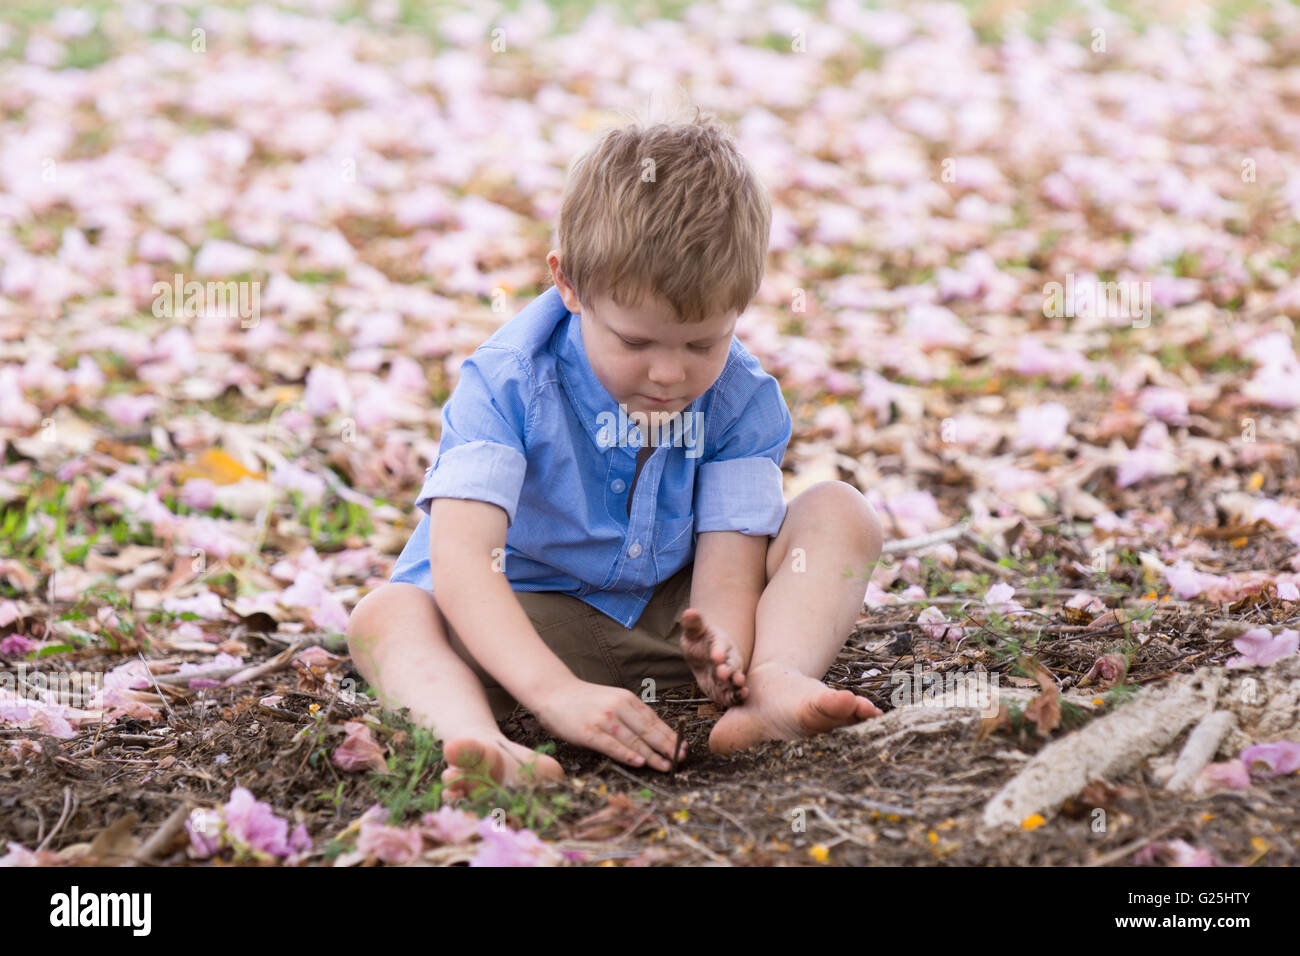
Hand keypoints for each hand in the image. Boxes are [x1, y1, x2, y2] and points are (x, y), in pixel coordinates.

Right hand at [531, 679, 686, 771]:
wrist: (553, 692)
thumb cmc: (583, 700)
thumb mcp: (611, 699)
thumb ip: (629, 715)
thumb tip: (652, 736)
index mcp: (626, 699)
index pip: (653, 720)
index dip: (669, 735)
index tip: (683, 747)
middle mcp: (618, 707)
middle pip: (648, 730)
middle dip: (666, 747)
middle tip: (680, 760)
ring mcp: (603, 719)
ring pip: (633, 740)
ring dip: (651, 755)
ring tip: (665, 766)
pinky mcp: (589, 732)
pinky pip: (612, 745)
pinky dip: (627, 755)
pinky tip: (639, 763)